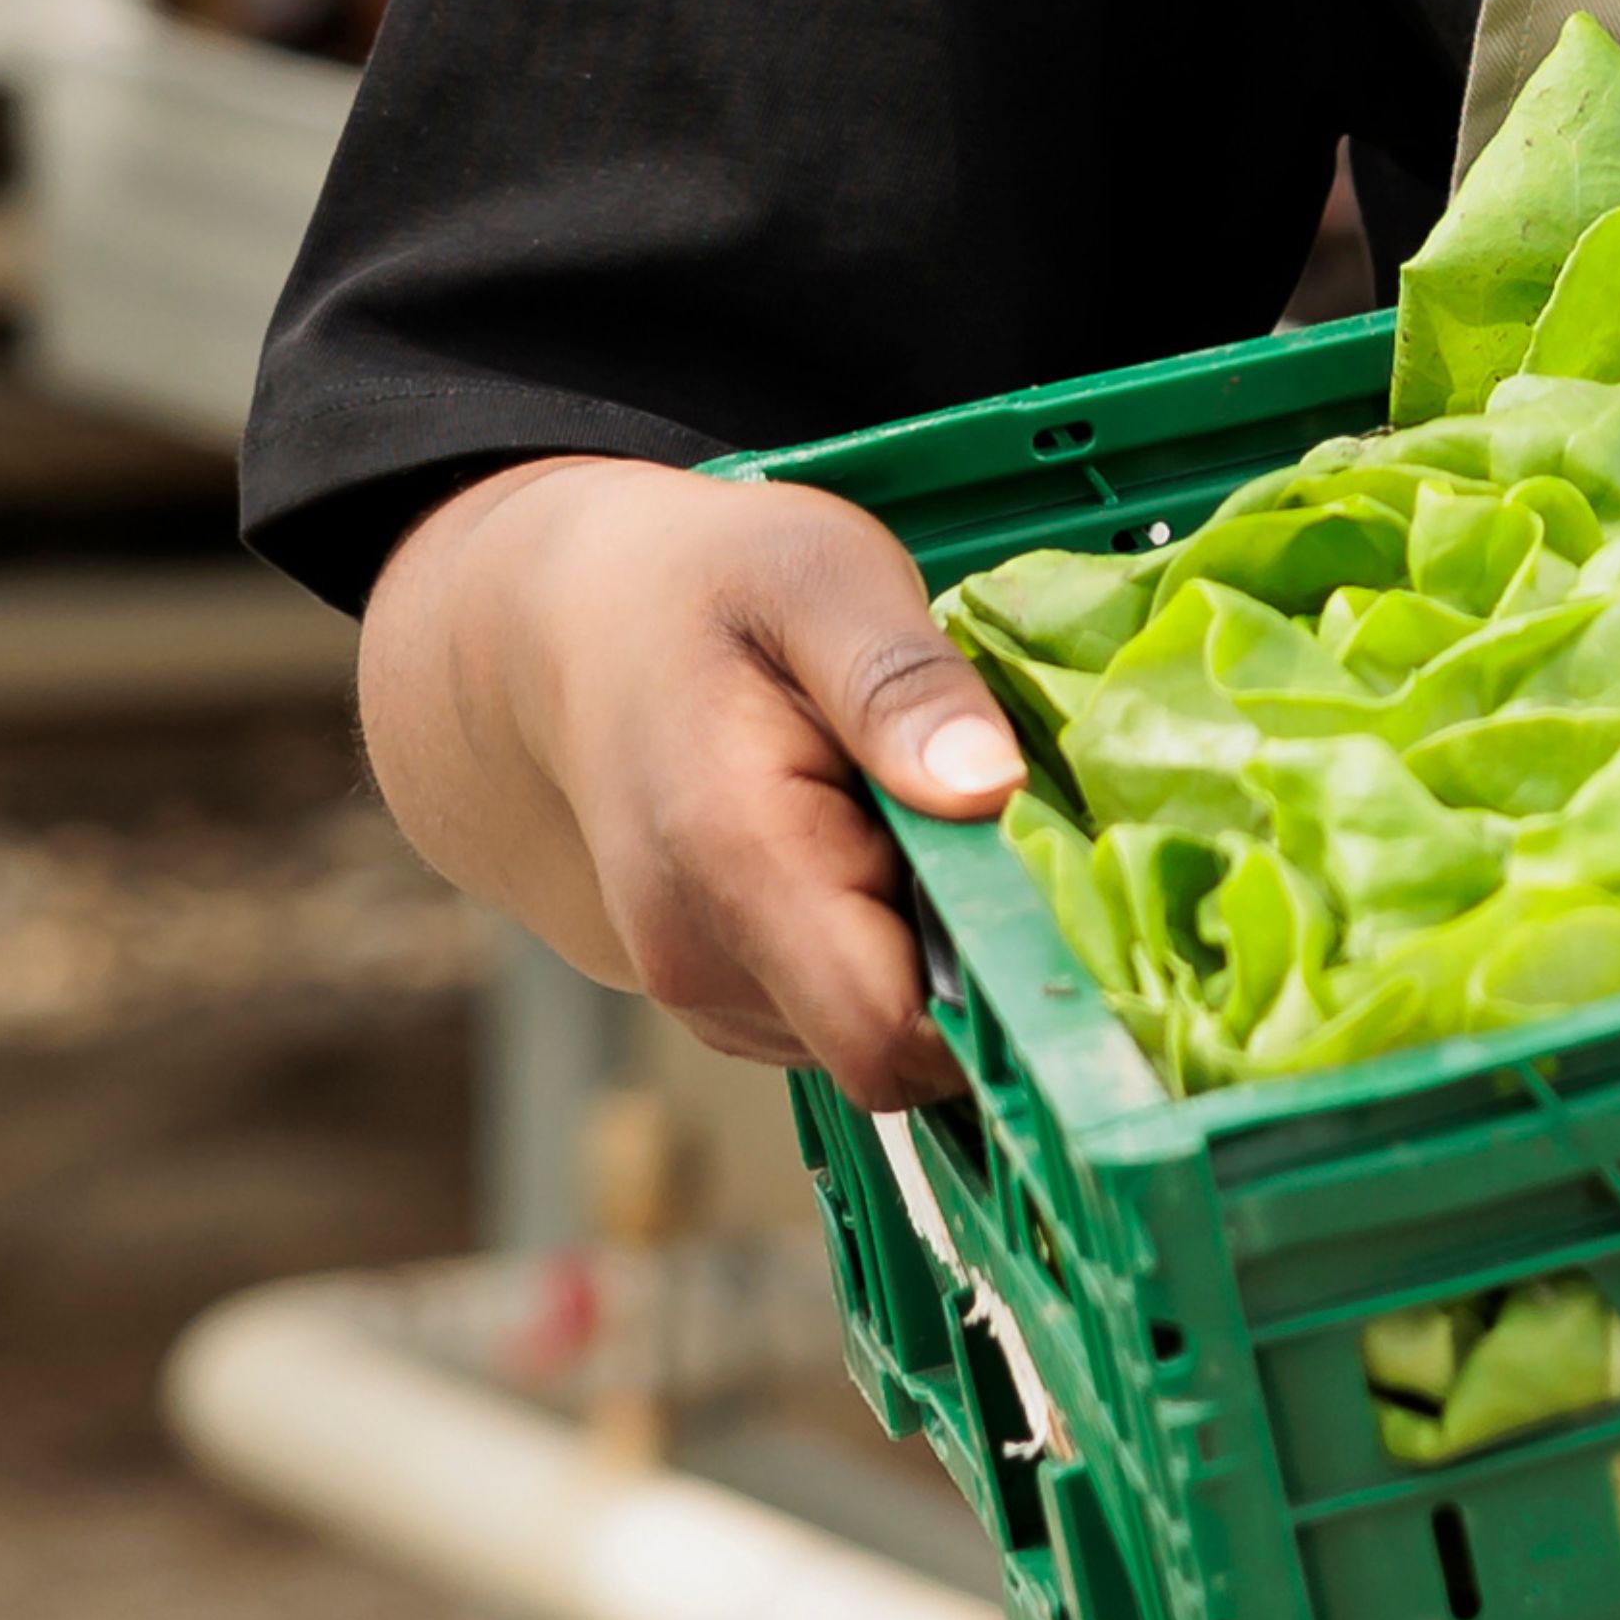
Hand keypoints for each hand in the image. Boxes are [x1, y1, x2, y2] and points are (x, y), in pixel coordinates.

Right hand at [356, 454, 1026, 1106]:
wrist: (563, 633)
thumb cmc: (702, 591)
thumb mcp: (815, 576)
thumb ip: (899, 681)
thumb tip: (990, 786)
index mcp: (736, 864)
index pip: (894, 1033)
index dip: (1002, 992)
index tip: (1056, 895)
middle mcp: (707, 965)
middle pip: (904, 1043)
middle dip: (977, 958)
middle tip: (976, 815)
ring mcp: (711, 999)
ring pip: (884, 1034)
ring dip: (931, 947)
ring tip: (902, 813)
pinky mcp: (733, 1005)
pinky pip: (852, 1016)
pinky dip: (890, 949)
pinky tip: (868, 847)